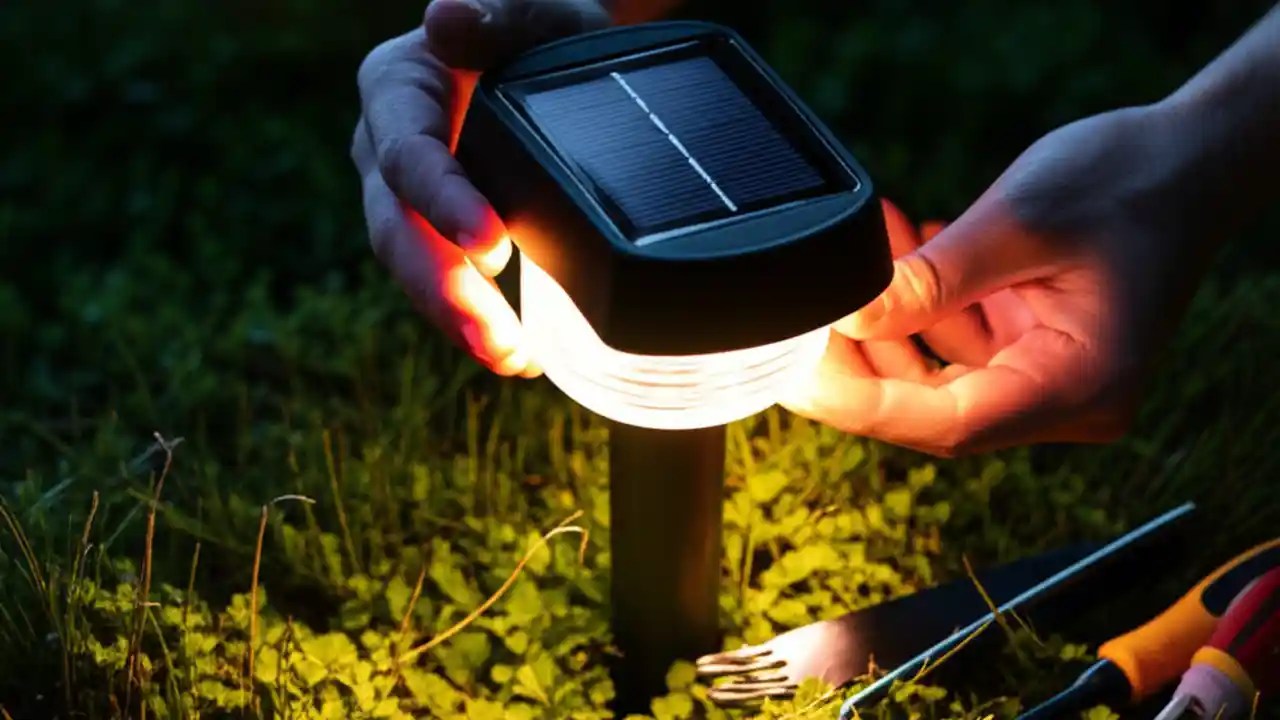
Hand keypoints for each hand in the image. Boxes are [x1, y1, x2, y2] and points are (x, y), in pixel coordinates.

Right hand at [351, 1, 610, 375]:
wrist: (549, 50)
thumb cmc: (539, 26)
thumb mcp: (530, 11)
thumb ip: (493, 14)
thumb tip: (443, 18)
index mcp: (396, 91)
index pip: (408, 157)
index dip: (444, 205)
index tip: (493, 249)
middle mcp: (386, 149)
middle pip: (397, 232)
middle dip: (443, 294)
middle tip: (497, 343)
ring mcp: (408, 197)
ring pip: (415, 269)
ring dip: (458, 321)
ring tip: (512, 361)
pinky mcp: (437, 231)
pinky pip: (444, 280)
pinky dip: (475, 320)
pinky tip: (519, 356)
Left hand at [781, 106, 1205, 455]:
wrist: (1194, 159)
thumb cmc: (1131, 181)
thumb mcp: (1021, 222)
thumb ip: (929, 280)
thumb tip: (845, 319)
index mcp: (1078, 387)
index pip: (944, 424)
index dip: (858, 405)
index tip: (792, 375)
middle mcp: (1067, 400)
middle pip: (932, 410)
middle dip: (859, 366)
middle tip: (798, 320)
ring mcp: (1052, 379)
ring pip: (938, 380)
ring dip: (885, 328)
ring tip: (851, 263)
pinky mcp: (1038, 351)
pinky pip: (959, 349)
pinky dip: (921, 310)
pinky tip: (897, 253)